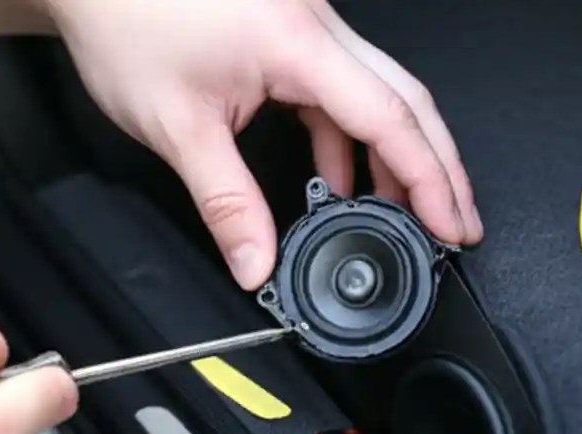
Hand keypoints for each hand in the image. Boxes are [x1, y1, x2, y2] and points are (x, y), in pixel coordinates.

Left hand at [48, 0, 482, 288]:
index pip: (389, 117)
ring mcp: (309, 25)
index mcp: (297, 42)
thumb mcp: (177, 126)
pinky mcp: (293, 33)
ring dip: (397, 157)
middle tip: (456, 225)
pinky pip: (343, 90)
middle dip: (439, 170)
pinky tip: (341, 181)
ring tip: (403, 216)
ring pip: (381, 94)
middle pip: (408, 100)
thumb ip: (227, 204)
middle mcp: (317, 25)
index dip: (429, 178)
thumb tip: (257, 262)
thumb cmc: (125, 21)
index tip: (450, 224)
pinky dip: (351, 140)